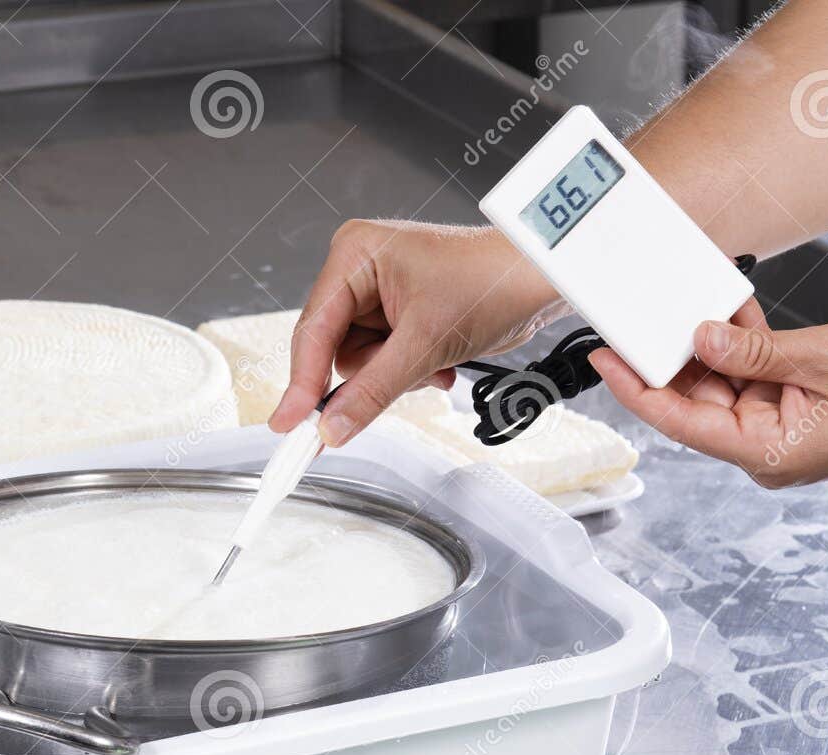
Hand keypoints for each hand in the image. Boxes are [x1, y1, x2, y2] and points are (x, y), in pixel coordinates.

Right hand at [271, 220, 566, 444]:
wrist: (540, 280)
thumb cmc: (493, 281)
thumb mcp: (426, 343)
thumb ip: (372, 390)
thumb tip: (332, 426)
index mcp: (354, 254)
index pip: (313, 329)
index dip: (300, 383)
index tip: (287, 424)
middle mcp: (360, 269)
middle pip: (334, 350)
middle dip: (372, 373)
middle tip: (398, 382)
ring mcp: (379, 293)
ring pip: (360, 363)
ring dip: (396, 375)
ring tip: (433, 360)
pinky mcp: (398, 314)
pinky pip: (383, 362)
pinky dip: (410, 371)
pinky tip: (438, 362)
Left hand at [588, 304, 827, 486]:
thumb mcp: (818, 358)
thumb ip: (753, 350)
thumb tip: (700, 337)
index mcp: (764, 452)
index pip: (678, 421)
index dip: (636, 389)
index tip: (604, 359)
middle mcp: (762, 449)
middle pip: (694, 402)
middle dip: (669, 359)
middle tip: (635, 319)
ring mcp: (775, 431)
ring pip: (720, 387)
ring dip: (708, 348)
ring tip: (686, 308)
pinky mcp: (789, 412)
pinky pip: (749, 379)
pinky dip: (740, 347)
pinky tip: (730, 313)